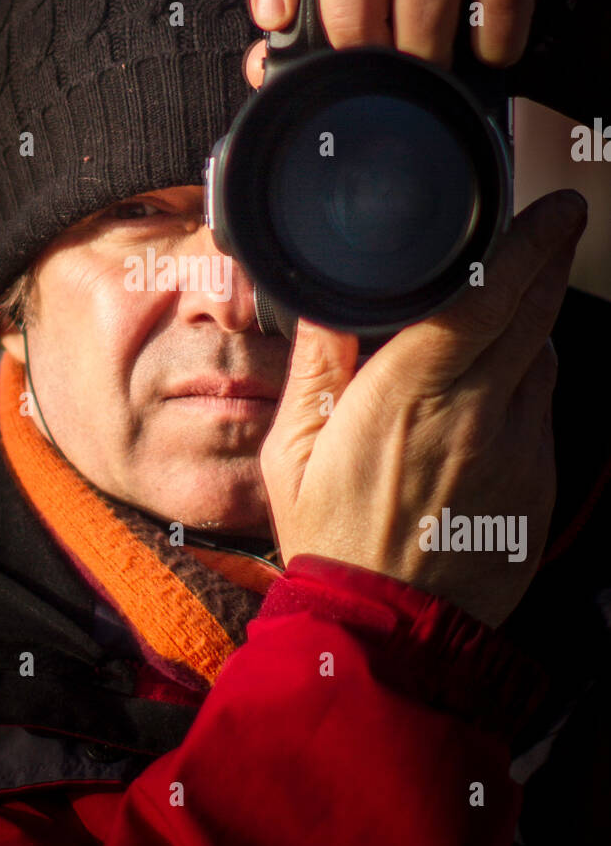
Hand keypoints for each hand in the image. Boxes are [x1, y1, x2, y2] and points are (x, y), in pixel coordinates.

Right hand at [258, 189, 587, 628]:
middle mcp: (477, 416)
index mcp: (408, 396)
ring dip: (533, 326)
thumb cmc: (332, 538)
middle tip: (553, 224)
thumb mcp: (292, 449)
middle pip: (534, 314)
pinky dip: (528, 386)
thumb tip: (325, 304)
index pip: (485, 299)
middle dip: (549, 260)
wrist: (387, 632)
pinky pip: (545, 411)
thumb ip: (315, 366)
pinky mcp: (540, 483)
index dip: (526, 246)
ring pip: (544, 359)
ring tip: (503, 317)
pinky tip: (493, 397)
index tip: (548, 212)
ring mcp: (518, 451)